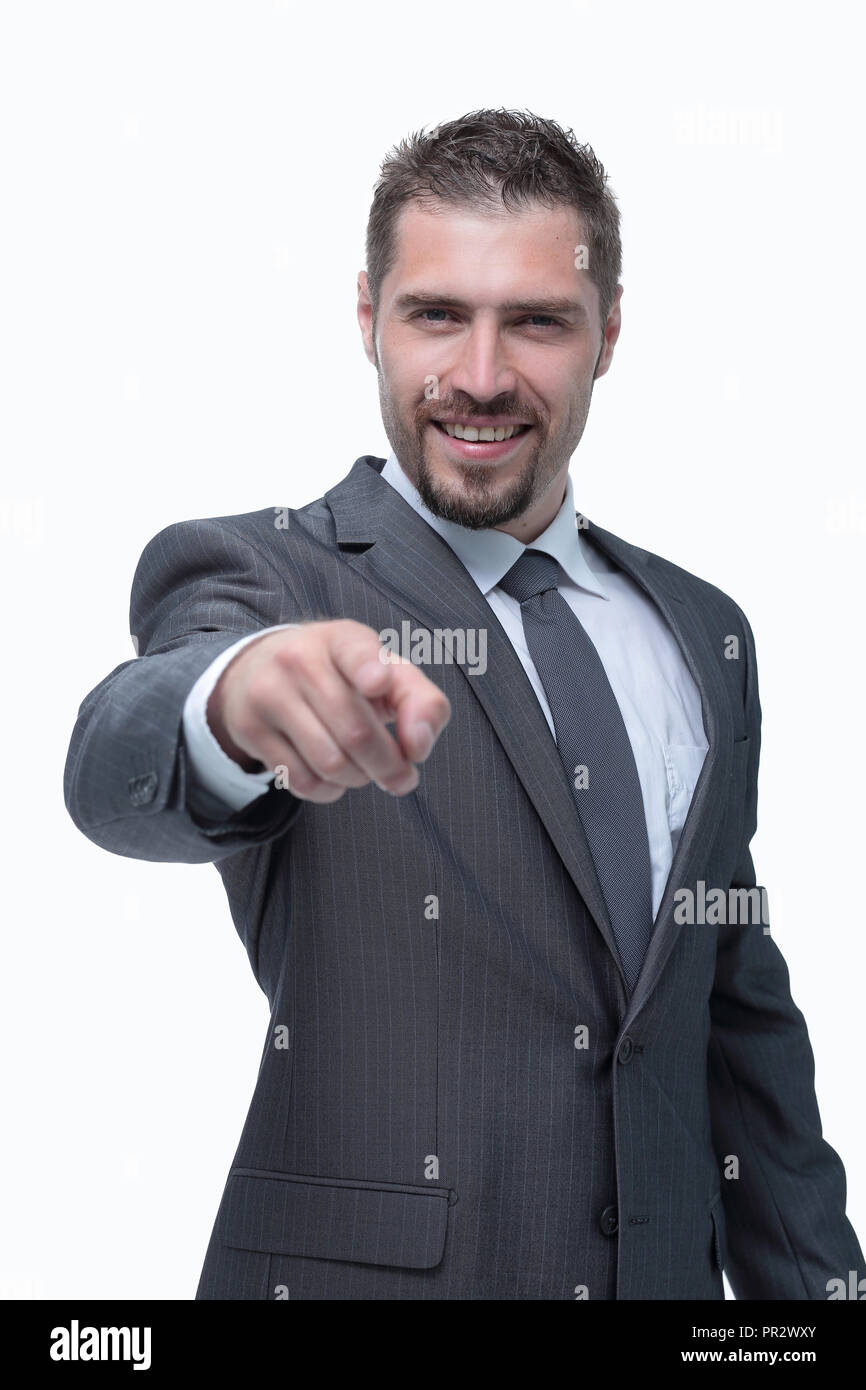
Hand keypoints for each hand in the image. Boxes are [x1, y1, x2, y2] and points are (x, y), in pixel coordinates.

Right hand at [206, 620, 450, 802]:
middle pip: (357, 732)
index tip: (378, 684)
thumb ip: (421, 702)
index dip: (369, 669)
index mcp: (343, 639)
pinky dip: (329, 790)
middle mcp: (300, 659)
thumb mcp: (385, 673)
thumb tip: (418, 746)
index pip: (357, 651)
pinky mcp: (250, 728)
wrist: (261, 669)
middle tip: (402, 776)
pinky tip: (332, 775)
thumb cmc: (342, 677)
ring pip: (331, 763)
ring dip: (359, 779)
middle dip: (389, 766)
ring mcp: (269, 693)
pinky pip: (303, 781)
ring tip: (363, 769)